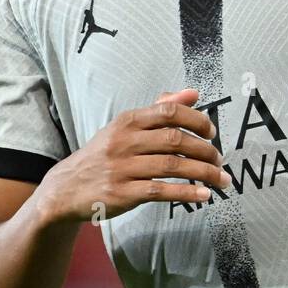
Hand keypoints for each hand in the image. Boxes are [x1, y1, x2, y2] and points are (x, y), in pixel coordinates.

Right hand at [36, 88, 230, 224]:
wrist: (66, 188)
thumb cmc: (105, 155)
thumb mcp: (126, 127)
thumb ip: (160, 109)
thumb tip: (194, 93)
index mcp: (128, 121)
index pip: (169, 112)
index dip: (197, 120)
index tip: (212, 132)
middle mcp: (124, 142)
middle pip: (175, 140)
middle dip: (205, 150)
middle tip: (220, 160)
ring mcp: (122, 168)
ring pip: (172, 167)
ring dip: (204, 173)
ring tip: (222, 179)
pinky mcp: (122, 193)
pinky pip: (161, 191)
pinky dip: (187, 193)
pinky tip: (204, 195)